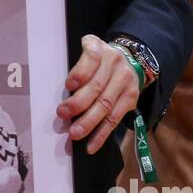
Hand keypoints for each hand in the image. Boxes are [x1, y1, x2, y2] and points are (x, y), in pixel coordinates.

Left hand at [57, 34, 139, 154]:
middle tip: (62, 114)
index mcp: (98, 48)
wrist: (129, 58)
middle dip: (78, 103)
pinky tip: (91, 145)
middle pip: (96, 86)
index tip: (68, 86)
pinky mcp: (131, 98)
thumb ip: (75, 67)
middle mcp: (115, 62)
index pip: (91, 59)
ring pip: (106, 105)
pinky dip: (102, 134)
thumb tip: (60, 95)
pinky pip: (115, 119)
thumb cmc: (97, 60)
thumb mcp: (85, 52)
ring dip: (89, 122)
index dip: (80, 73)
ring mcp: (125, 80)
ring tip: (75, 133)